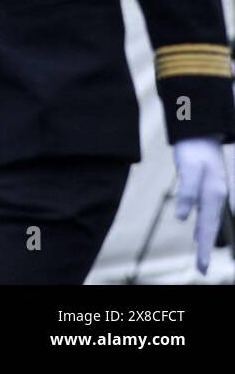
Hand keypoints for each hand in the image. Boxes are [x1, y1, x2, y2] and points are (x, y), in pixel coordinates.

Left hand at [173, 136, 225, 274]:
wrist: (199, 130)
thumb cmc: (192, 148)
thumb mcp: (188, 168)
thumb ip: (186, 193)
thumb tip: (182, 218)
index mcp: (214, 194)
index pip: (208, 227)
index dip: (204, 247)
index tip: (202, 266)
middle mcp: (217, 196)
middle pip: (211, 228)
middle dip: (206, 249)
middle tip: (202, 270)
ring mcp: (214, 192)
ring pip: (210, 221)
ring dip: (205, 240)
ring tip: (202, 258)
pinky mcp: (208, 188)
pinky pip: (207, 213)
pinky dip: (204, 226)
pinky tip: (198, 233)